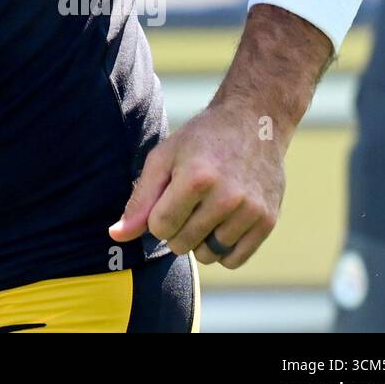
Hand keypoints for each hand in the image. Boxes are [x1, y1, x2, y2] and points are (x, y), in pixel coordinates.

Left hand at [109, 101, 286, 268]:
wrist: (255, 123)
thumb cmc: (201, 139)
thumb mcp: (163, 158)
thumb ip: (140, 199)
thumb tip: (116, 236)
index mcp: (196, 178)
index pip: (160, 227)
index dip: (156, 218)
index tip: (165, 200)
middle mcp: (227, 198)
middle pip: (183, 244)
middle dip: (176, 230)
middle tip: (185, 204)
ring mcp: (250, 211)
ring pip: (208, 256)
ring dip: (199, 240)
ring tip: (203, 211)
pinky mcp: (268, 221)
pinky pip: (234, 260)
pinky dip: (222, 250)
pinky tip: (220, 224)